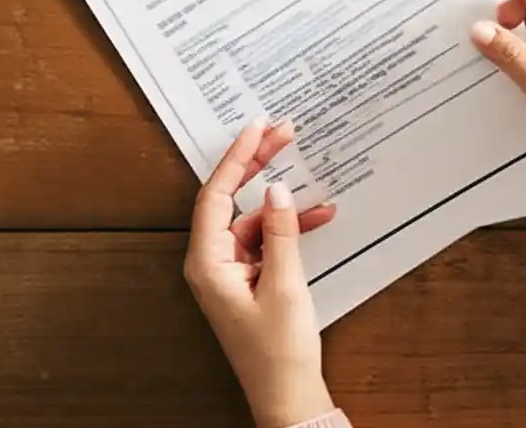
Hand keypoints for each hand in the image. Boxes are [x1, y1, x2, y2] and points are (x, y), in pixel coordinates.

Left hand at [184, 118, 337, 427]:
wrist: (287, 397)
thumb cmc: (279, 352)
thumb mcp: (285, 285)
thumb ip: (280, 232)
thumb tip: (276, 190)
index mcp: (207, 263)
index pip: (216, 195)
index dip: (237, 157)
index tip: (258, 128)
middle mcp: (211, 263)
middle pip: (230, 200)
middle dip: (256, 165)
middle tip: (282, 132)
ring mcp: (229, 272)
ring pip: (252, 219)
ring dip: (282, 201)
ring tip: (310, 173)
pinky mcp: (248, 280)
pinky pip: (265, 241)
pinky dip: (289, 228)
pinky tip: (318, 216)